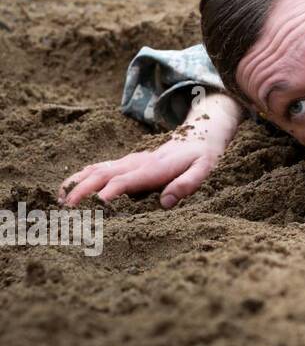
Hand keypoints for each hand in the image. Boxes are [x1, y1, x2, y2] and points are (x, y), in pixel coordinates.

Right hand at [60, 92, 243, 208]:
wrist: (200, 135)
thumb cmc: (202, 157)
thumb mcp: (203, 170)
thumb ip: (187, 184)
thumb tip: (166, 202)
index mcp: (154, 168)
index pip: (126, 181)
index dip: (109, 193)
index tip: (95, 206)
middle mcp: (136, 163)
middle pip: (103, 175)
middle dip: (83, 191)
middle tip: (67, 210)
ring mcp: (128, 161)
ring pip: (96, 169)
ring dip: (77, 183)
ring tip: (60, 201)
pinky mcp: (125, 162)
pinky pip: (98, 168)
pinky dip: (80, 177)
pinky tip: (68, 189)